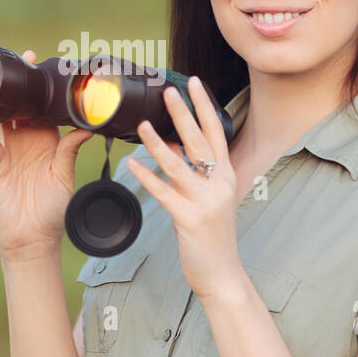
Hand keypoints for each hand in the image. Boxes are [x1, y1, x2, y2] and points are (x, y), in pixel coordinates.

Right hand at [0, 50, 94, 259]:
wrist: (33, 237)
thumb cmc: (54, 209)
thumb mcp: (65, 176)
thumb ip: (70, 150)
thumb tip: (87, 128)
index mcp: (48, 142)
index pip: (45, 110)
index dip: (44, 91)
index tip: (45, 69)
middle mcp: (28, 143)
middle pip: (22, 109)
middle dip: (21, 87)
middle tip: (21, 61)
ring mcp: (10, 153)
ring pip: (3, 120)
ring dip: (1, 102)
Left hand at [124, 77, 243, 299]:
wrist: (222, 273)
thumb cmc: (213, 235)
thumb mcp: (210, 197)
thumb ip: (194, 173)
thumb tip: (172, 146)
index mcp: (225, 175)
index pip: (216, 132)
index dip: (205, 106)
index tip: (194, 83)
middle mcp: (219, 184)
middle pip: (198, 142)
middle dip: (183, 114)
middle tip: (168, 91)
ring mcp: (205, 201)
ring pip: (178, 165)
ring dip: (158, 143)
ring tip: (142, 125)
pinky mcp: (189, 218)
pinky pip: (163, 192)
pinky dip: (146, 176)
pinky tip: (131, 164)